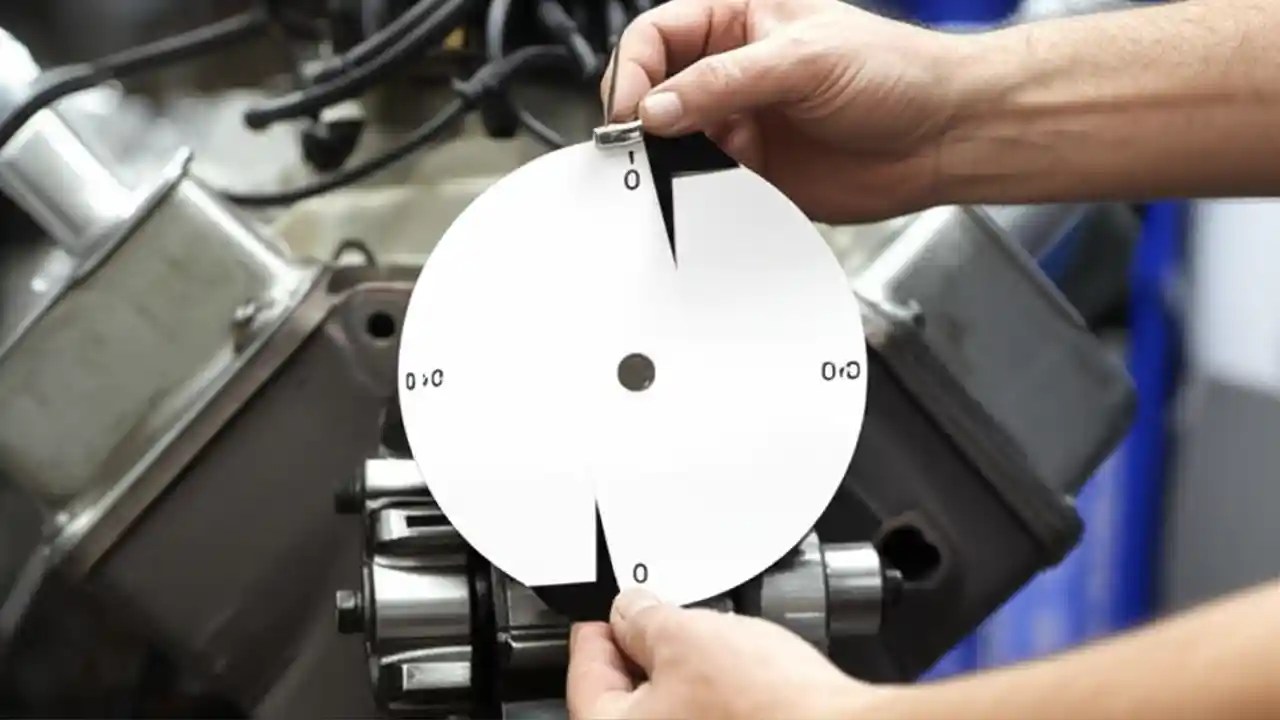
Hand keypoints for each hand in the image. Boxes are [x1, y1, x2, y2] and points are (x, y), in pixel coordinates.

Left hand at [566, 588, 886, 718]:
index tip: (607, 610)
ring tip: (711, 642)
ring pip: (671, 708)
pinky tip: (740, 675)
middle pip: (627, 696)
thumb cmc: (770, 709)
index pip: (585, 676)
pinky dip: (714, 697)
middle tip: (660, 615)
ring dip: (684, 673)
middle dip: (644, 651)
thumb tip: (629, 609)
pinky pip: (707, 718)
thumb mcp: (686, 636)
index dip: (598, 629)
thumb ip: (642, 617)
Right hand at [603, 0, 975, 222]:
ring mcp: (741, 123)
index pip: (657, 36)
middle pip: (655, 90)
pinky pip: (707, 185)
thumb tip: (655, 108)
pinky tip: (711, 191)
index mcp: (737, 19)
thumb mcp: (802, 60)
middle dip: (640, 116)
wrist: (944, 136)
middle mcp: (732, 71)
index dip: (633, 70)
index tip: (631, 109)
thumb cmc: (895, 72)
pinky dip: (699, 193)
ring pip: (674, 141)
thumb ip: (722, 82)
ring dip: (667, 158)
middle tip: (637, 144)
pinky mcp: (755, 173)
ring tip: (673, 170)